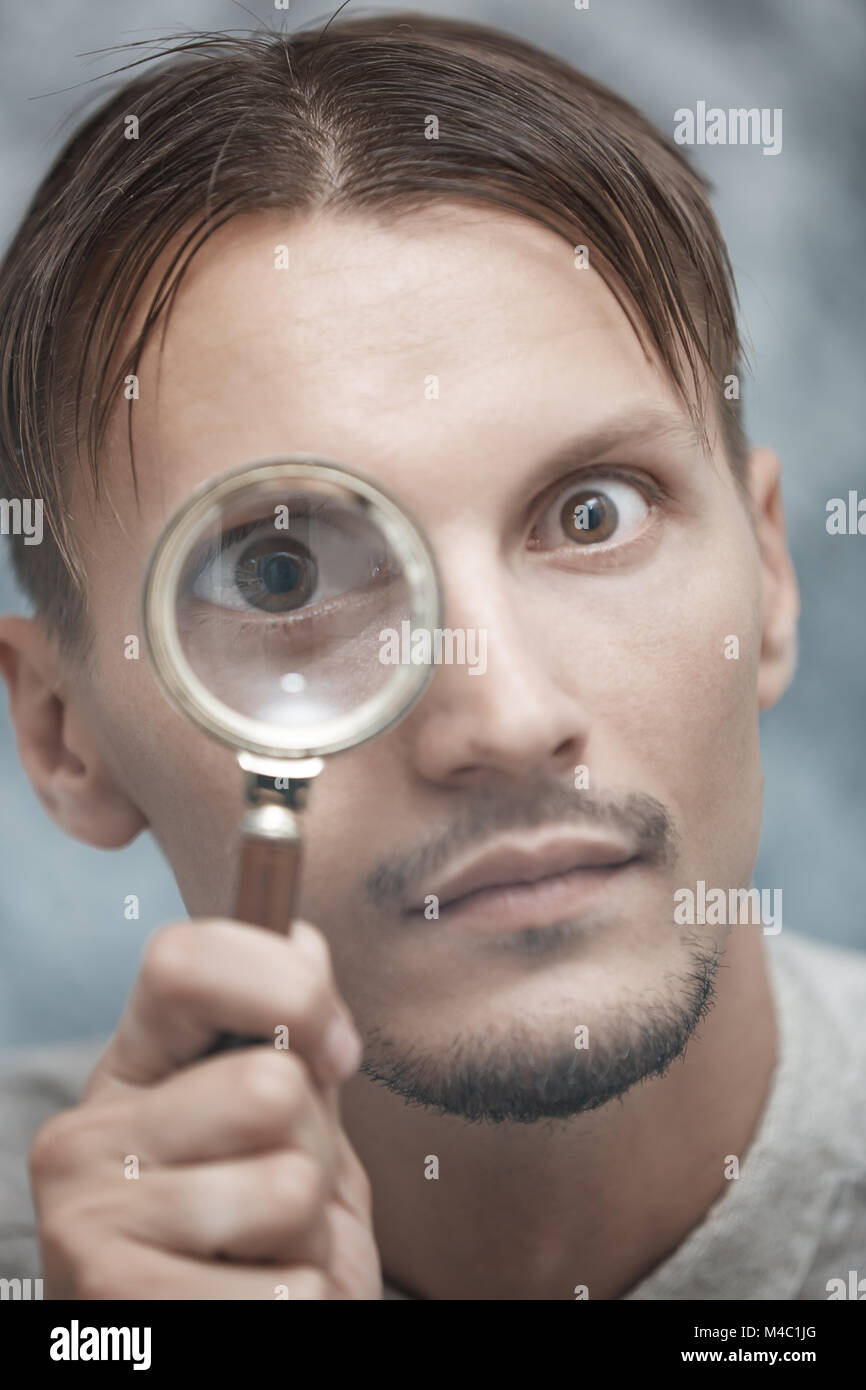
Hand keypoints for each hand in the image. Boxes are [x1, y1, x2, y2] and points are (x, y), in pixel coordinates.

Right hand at [28, 917, 380, 1298]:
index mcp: (131, 1069)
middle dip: (313, 1149)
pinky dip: (302, 1305)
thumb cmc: (259, 1235)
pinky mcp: (114, 1304)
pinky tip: (252, 1308)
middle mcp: (86, 1133)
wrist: (214, 1354)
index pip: (182, 960)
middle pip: (269, 1086)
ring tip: (264, 1257)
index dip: (286, 987)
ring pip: (287, 1189)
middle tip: (282, 1199)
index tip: (340, 1051)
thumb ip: (292, 1043)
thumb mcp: (281, 1128)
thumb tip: (302, 938)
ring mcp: (87, 1221)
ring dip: (308, 1237)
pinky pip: (286, 1291)